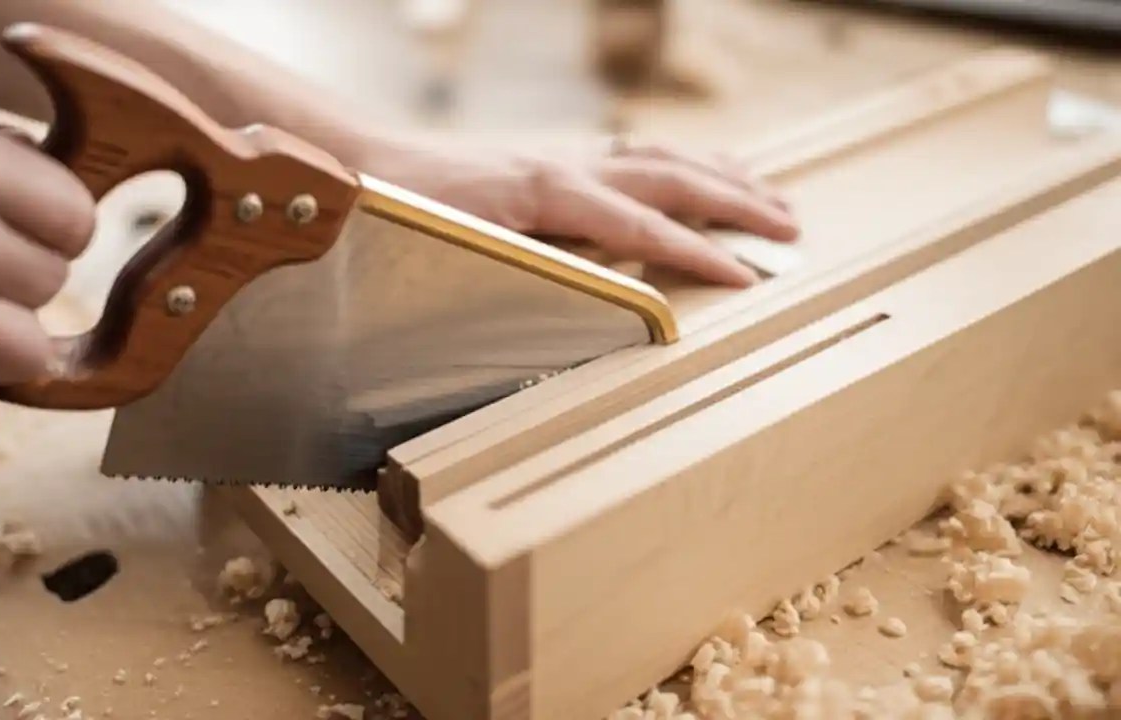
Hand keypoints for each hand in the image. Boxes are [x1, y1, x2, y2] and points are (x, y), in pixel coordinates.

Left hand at [357, 134, 797, 286]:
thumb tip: (581, 306)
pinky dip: (685, 167)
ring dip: (724, 178)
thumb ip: (519, 278)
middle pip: (672, 177)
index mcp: (548, 190)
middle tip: (791, 232)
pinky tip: (704, 178)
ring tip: (776, 200)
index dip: (697, 251)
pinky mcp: (559, 163)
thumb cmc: (404, 216)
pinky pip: (639, 158)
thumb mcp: (455, 255)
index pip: (642, 223)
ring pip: (663, 159)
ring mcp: (566, 159)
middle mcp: (568, 165)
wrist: (369, 164)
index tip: (748, 276)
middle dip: (737, 204)